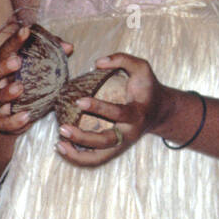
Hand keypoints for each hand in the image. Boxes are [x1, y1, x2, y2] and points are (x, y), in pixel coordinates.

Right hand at [0, 23, 71, 134]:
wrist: (11, 118)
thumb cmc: (27, 85)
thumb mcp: (37, 69)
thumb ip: (51, 55)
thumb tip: (68, 47)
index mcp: (1, 68)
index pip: (4, 51)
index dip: (13, 41)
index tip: (26, 31)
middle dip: (1, 66)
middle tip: (16, 61)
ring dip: (6, 93)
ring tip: (19, 88)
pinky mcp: (2, 122)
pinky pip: (5, 122)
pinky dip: (14, 120)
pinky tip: (25, 116)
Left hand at [54, 53, 168, 166]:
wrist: (159, 111)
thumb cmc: (147, 88)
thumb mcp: (142, 68)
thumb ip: (122, 59)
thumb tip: (97, 62)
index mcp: (137, 114)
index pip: (119, 113)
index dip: (99, 108)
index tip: (79, 100)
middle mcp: (130, 133)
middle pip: (106, 142)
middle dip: (83, 138)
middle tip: (62, 128)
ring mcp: (122, 144)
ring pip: (99, 158)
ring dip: (78, 154)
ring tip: (59, 144)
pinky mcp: (114, 150)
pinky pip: (95, 159)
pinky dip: (78, 157)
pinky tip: (62, 147)